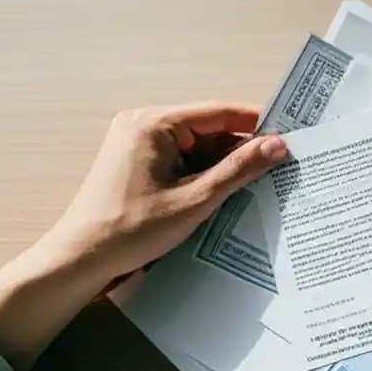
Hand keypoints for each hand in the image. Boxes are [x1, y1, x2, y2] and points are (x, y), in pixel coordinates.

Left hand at [47, 101, 286, 284]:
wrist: (81, 258)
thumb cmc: (132, 228)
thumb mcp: (195, 199)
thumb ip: (238, 169)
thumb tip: (278, 146)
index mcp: (154, 123)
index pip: (219, 113)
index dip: (257, 124)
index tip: (290, 137)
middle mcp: (144, 124)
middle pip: (209, 130)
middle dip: (241, 150)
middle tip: (280, 167)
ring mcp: (138, 143)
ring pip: (197, 148)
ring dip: (224, 166)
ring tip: (259, 183)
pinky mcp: (137, 163)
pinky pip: (181, 160)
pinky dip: (204, 175)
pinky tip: (226, 193)